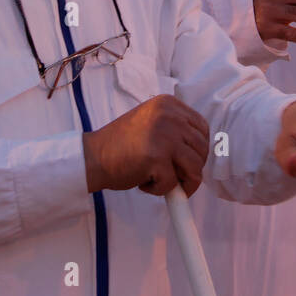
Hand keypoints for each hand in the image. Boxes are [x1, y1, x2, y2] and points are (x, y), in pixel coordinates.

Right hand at [82, 95, 209, 196]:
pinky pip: (174, 184)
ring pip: (194, 168)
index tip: (188, 162)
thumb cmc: (120, 145)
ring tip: (160, 181)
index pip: (202, 128)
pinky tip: (144, 182)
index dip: (198, 149)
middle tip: (174, 177)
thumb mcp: (151, 123)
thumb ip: (174, 129)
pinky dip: (161, 190)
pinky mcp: (157, 157)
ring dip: (181, 183)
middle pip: (202, 149)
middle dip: (192, 169)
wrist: (92, 157)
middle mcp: (169, 115)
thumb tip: (201, 152)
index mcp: (168, 104)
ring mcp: (164, 135)